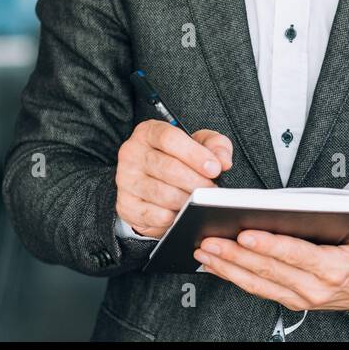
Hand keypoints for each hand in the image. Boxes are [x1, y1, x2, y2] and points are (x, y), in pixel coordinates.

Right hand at [116, 121, 232, 237]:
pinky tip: (181, 213)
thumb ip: (215, 146)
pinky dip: (171, 217)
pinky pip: (151, 215)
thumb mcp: (199, 144)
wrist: (152, 183)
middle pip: (167, 168)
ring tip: (199, 202)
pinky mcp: (125, 204)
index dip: (195, 154)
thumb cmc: (179, 159)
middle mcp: (131, 153)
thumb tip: (223, 161)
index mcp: (148, 132)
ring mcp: (125, 179)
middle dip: (196, 182)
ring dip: (186, 200)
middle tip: (211, 190)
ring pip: (161, 193)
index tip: (214, 169)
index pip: (169, 138)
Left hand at [193, 205, 348, 311]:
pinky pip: (259, 289)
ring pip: (258, 283)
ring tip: (206, 251)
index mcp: (335, 268)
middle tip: (211, 239)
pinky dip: (235, 278)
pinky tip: (218, 265)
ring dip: (229, 268)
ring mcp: (302, 296)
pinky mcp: (293, 299)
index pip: (296, 255)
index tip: (246, 234)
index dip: (269, 245)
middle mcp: (315, 286)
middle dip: (236, 254)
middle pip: (269, 269)